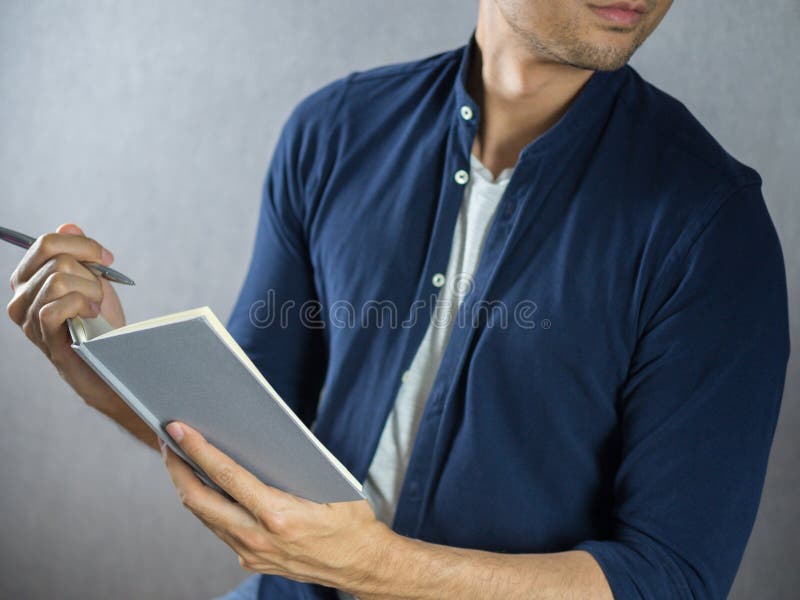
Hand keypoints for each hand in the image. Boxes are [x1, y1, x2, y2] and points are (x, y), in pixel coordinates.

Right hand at [7, 223, 125, 410]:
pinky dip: (81, 305)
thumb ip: (78, 254)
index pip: (47, 242)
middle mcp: (19, 297)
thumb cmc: (100, 323)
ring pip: (58, 279)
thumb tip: (69, 226)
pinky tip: (92, 316)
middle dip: (91, 273)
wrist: (111, 360)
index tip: (107, 259)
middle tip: (100, 295)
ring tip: (96, 308)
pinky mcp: (42, 338)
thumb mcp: (92, 281)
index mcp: (28, 279)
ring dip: (90, 291)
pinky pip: (55, 305)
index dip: (84, 246)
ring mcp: (27, 320)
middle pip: (57, 260)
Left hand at [161, 421, 392, 592]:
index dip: (197, 450)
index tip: (178, 429)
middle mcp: (258, 538)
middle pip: (199, 501)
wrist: (362, 565)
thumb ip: (292, 469)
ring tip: (180, 460)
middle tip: (167, 441)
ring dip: (188, 487)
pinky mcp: (252, 561)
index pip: (225, 476)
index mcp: (278, 515)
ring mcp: (251, 553)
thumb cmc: (351, 521)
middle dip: (176, 468)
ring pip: (205, 517)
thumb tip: (258, 440)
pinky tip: (207, 488)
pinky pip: (220, 529)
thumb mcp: (329, 486)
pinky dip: (209, 505)